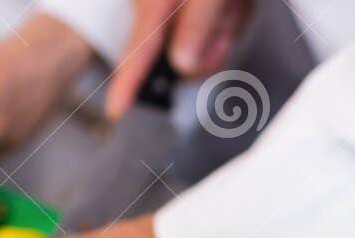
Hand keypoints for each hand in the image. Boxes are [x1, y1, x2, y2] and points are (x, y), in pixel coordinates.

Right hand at [105, 0, 252, 119]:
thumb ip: (200, 23)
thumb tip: (184, 66)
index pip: (139, 48)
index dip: (128, 81)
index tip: (116, 110)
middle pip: (181, 49)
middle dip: (211, 45)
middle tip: (230, 20)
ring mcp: (172, 1)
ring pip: (204, 36)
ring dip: (227, 25)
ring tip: (237, 2)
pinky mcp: (192, 5)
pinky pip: (215, 19)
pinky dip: (230, 14)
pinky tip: (238, 2)